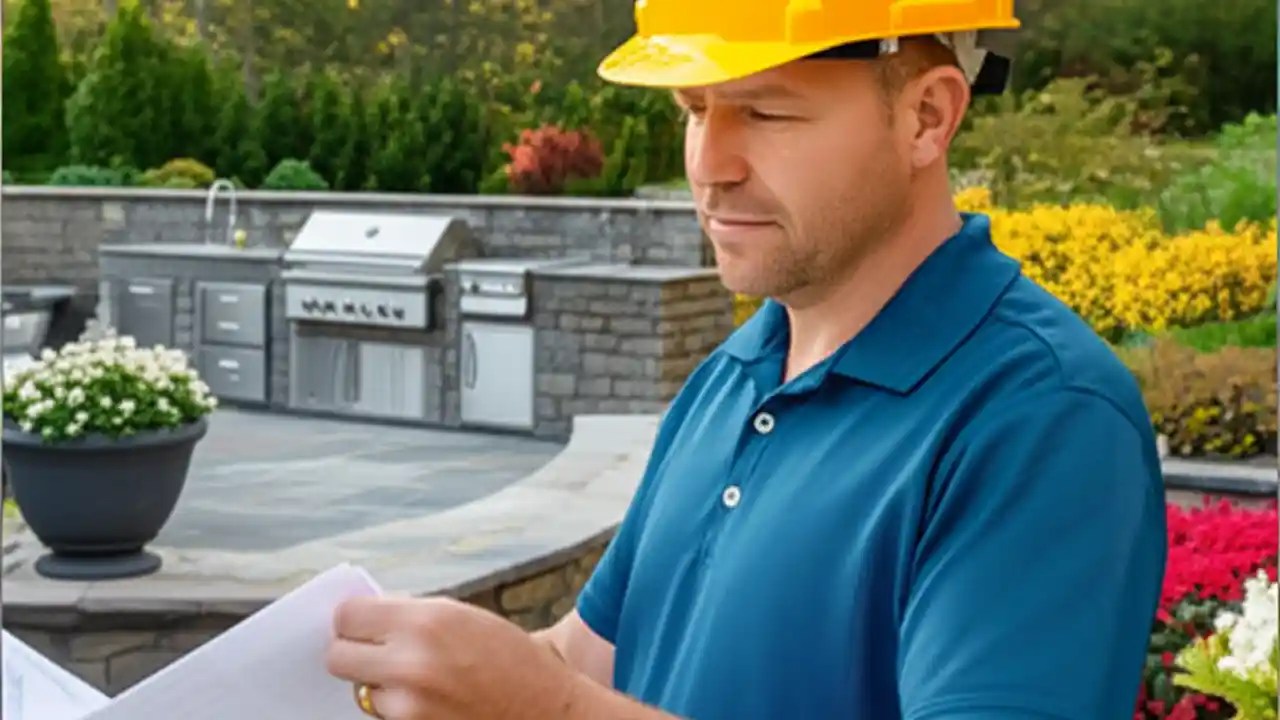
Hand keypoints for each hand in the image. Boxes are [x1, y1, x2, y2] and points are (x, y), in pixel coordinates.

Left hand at [326, 595, 581, 719]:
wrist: (545, 711)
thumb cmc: (510, 659)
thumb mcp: (462, 617)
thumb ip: (412, 615)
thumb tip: (365, 616)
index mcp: (425, 622)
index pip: (347, 616)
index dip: (353, 619)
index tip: (361, 623)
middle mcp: (410, 664)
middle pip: (337, 657)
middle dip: (353, 652)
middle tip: (375, 652)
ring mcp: (408, 707)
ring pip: (361, 691)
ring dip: (382, 686)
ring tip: (424, 681)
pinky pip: (384, 717)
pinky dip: (399, 709)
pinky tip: (432, 701)